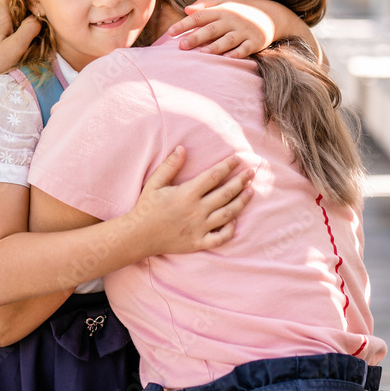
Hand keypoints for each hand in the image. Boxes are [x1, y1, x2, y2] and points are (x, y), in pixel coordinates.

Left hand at [0, 0, 41, 99]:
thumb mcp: (15, 47)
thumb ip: (29, 29)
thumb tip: (38, 17)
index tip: (37, 0)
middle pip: (10, 4)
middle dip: (25, 9)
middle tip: (37, 21)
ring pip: (5, 16)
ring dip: (17, 21)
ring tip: (26, 35)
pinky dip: (8, 29)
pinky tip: (12, 42)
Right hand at [127, 147, 253, 255]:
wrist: (138, 235)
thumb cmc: (146, 207)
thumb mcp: (154, 183)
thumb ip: (170, 166)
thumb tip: (182, 148)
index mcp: (186, 194)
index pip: (213, 176)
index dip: (227, 166)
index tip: (237, 159)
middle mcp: (196, 211)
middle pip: (226, 193)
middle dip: (241, 181)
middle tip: (251, 173)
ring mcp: (199, 228)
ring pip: (228, 214)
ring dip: (241, 202)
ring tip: (251, 191)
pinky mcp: (199, 242)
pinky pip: (221, 237)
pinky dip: (231, 229)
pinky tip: (235, 219)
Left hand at [167, 0, 277, 57]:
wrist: (272, 14)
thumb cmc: (241, 10)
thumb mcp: (225, 3)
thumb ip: (205, 5)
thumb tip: (186, 9)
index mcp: (222, 10)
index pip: (199, 17)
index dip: (184, 24)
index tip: (170, 32)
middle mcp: (232, 20)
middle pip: (211, 29)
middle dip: (196, 37)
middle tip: (181, 45)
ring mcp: (244, 31)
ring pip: (228, 39)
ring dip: (215, 46)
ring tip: (202, 53)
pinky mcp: (256, 41)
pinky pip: (246, 48)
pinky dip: (237, 53)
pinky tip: (227, 58)